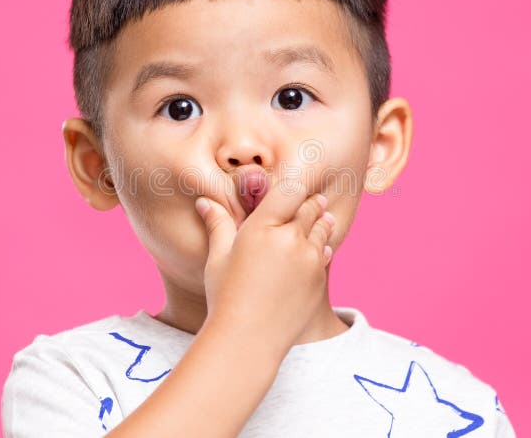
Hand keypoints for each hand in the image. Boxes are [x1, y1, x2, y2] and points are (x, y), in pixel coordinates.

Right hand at [194, 178, 334, 356]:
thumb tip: (205, 201)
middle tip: (310, 200)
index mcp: (263, 228)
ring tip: (319, 217)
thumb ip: (218, 224)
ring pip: (323, 227)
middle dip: (309, 203)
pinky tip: (314, 249)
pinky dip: (321, 247)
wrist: (249, 340)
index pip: (290, 190)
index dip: (290, 189)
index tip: (288, 192)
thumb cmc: (226, 297)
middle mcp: (290, 239)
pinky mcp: (320, 278)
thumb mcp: (218, 258)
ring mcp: (309, 259)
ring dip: (320, 221)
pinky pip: (325, 252)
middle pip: (310, 206)